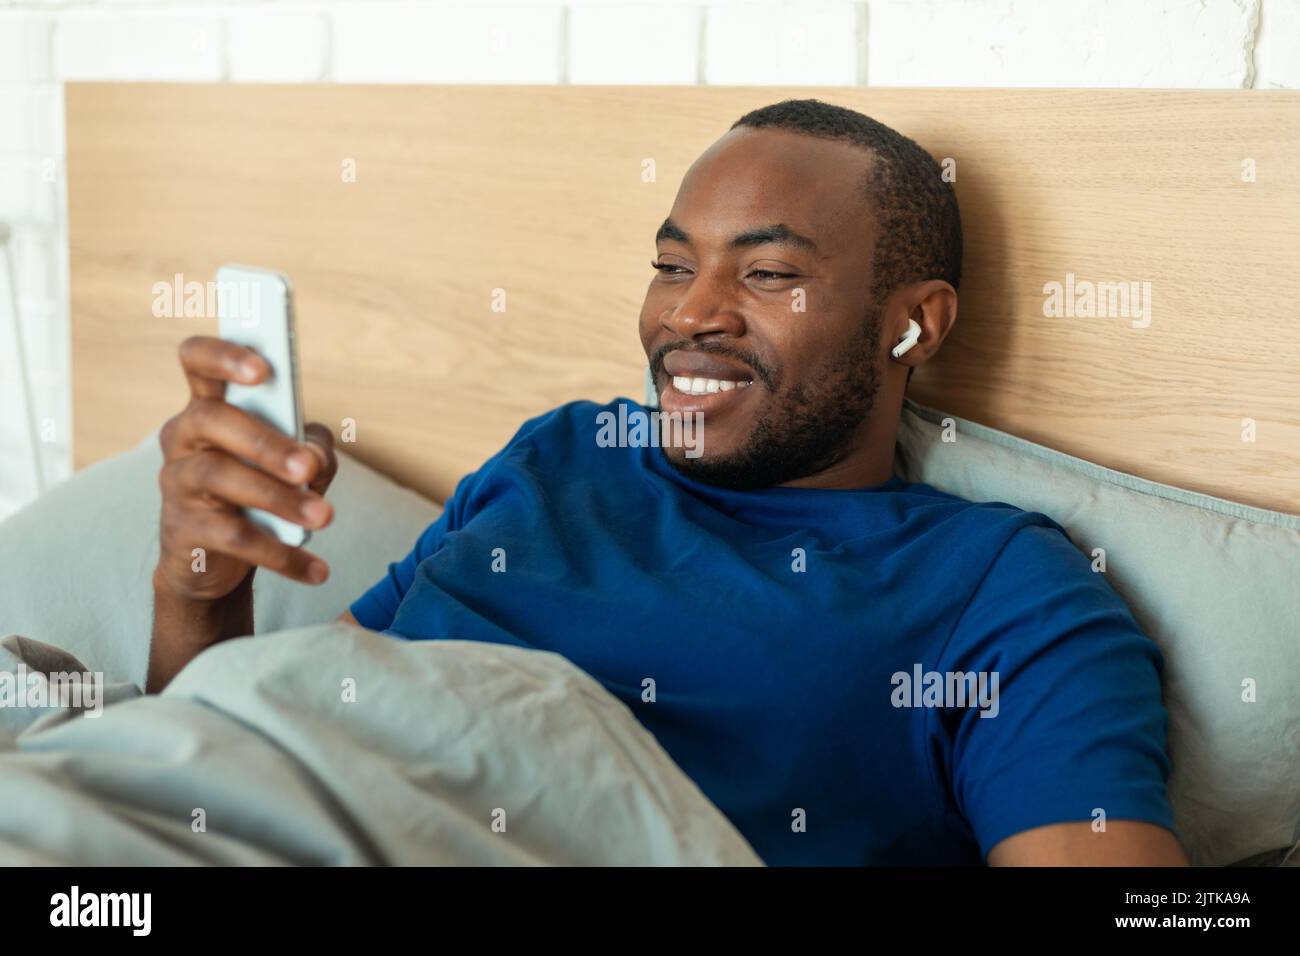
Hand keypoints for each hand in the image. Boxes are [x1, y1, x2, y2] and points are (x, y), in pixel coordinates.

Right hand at [155, 335, 338, 602]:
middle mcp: (184, 437)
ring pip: (221, 478)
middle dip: (265, 443)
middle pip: (212, 420)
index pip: (197, 360)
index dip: (224, 356)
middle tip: (308, 470)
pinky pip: (232, 537)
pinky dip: (281, 554)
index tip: (264, 370)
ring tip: (324, 517)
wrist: (220, 560)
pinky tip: (315, 568)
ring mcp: (176, 483)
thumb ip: (311, 449)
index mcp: (210, 406)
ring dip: (279, 499)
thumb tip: (314, 456)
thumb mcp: (293, 465)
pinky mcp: (182, 530)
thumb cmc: (259, 492)